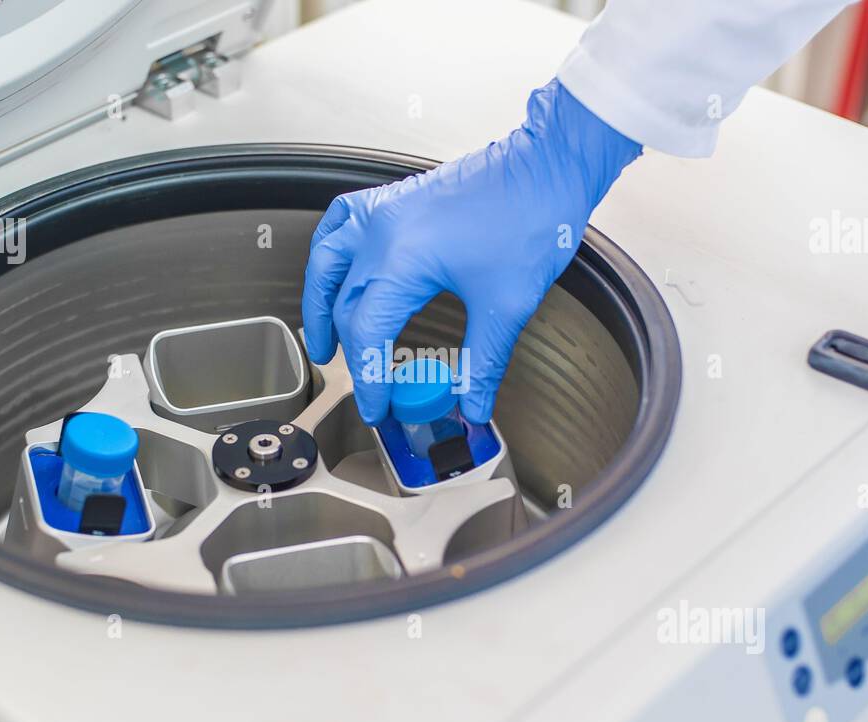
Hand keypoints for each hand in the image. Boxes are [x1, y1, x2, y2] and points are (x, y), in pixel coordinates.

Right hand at [301, 79, 640, 424]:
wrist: (548, 167)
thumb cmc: (531, 218)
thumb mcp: (506, 306)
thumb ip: (483, 362)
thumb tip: (474, 402)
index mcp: (402, 259)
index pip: (366, 332)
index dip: (368, 378)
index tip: (377, 408)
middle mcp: (382, 231)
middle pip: (344, 304)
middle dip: (350, 352)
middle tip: (366, 386)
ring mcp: (385, 210)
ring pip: (326, 262)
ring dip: (319, 304)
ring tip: (322, 340)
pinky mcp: (396, 199)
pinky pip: (341, 224)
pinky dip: (330, 253)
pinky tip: (334, 270)